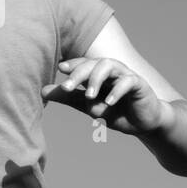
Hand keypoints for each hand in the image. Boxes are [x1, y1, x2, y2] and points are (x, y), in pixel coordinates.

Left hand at [41, 57, 172, 135]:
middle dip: (79, 73)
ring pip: (110, 65)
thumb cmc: (117, 112)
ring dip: (97, 79)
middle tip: (67, 87)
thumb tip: (43, 90)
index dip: (72, 64)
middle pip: (93, 63)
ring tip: (88, 95)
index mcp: (98, 74)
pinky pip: (128, 82)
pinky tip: (108, 102)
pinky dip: (117, 91)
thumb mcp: (89, 106)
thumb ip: (69, 97)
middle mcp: (111, 71)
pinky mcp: (140, 84)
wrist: (144, 124)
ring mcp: (126, 75)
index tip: (60, 69)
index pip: (83, 64)